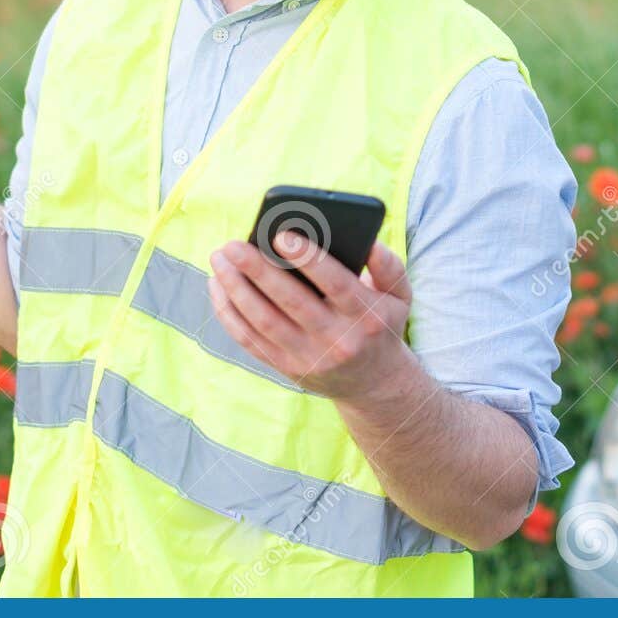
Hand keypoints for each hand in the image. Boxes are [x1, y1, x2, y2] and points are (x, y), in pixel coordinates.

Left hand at [207, 234, 414, 400]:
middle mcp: (336, 340)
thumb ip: (389, 266)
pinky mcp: (285, 368)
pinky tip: (217, 285)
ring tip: (220, 259)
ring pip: (263, 322)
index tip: (281, 234)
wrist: (373, 383)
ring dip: (236, 289)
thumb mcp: (400, 296)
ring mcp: (308, 358)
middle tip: (232, 245)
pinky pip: (250, 340)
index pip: (336, 284)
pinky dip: (229, 313)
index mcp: (366, 316)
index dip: (308, 259)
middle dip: (258, 271)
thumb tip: (369, 241)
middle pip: (291, 302)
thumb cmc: (382, 325)